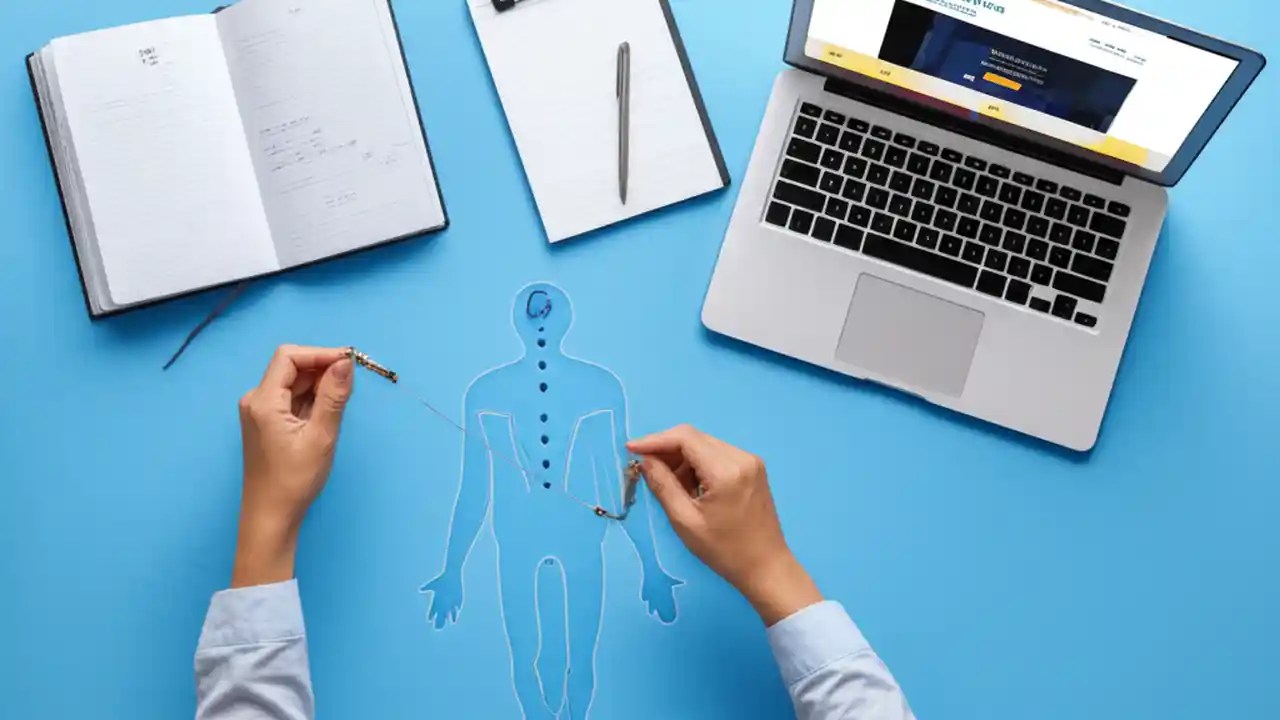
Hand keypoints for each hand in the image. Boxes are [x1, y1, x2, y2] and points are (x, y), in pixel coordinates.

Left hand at [232, 345, 353, 587]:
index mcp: (263, 400)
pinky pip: (291, 399)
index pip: (289, 357)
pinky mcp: (266, 423)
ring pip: (292, 384)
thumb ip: (334, 396)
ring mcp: (259, 412)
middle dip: (322, 369)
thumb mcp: (321, 436)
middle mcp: (256, 401)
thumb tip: (346, 363)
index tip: (349, 362)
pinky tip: (327, 413)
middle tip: (351, 381)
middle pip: (290, 368)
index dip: (320, 354)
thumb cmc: (294, 480)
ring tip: (341, 402)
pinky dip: (311, 399)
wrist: (270, 516)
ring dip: (318, 385)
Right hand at [420, 572, 463, 629]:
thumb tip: (420, 589)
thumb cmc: (441, 579)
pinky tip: (455, 617)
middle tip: (438, 628)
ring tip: (449, 623)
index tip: (429, 620)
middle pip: (440, 615)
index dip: (430, 615)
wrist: (452, 576)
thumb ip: (427, 587)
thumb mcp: (434, 584)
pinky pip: (457, 609)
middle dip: (439, 621)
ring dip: (450, 618)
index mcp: (436, 600)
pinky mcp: (458, 600)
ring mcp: (451, 603)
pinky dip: (456, 612)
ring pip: (449, 614)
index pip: (432, 610)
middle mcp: (443, 603)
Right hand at [627, 425, 822, 625]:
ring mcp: (750, 461)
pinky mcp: (753, 469)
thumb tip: (645, 461)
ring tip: (669, 484)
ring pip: (705, 445)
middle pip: (695, 438)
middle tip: (645, 468)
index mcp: (726, 470)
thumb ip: (663, 485)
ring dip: (682, 458)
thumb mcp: (686, 521)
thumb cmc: (724, 551)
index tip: (631, 449)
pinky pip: (718, 455)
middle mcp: (742, 457)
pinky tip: (690, 486)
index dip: (654, 440)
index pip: (685, 438)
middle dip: (666, 449)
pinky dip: (698, 465)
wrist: (766, 568)